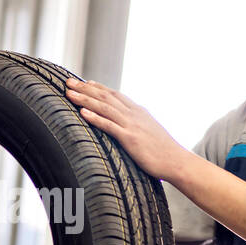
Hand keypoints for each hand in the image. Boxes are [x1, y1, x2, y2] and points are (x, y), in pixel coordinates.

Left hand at [63, 77, 188, 180]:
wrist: (177, 161)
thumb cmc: (164, 152)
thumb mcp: (150, 132)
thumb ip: (138, 125)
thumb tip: (129, 126)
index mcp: (139, 112)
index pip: (115, 95)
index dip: (98, 88)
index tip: (84, 83)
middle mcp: (134, 114)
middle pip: (106, 97)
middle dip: (85, 89)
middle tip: (68, 82)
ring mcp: (132, 125)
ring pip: (104, 108)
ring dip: (85, 99)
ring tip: (69, 94)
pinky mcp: (130, 138)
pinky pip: (109, 126)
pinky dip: (95, 118)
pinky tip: (82, 113)